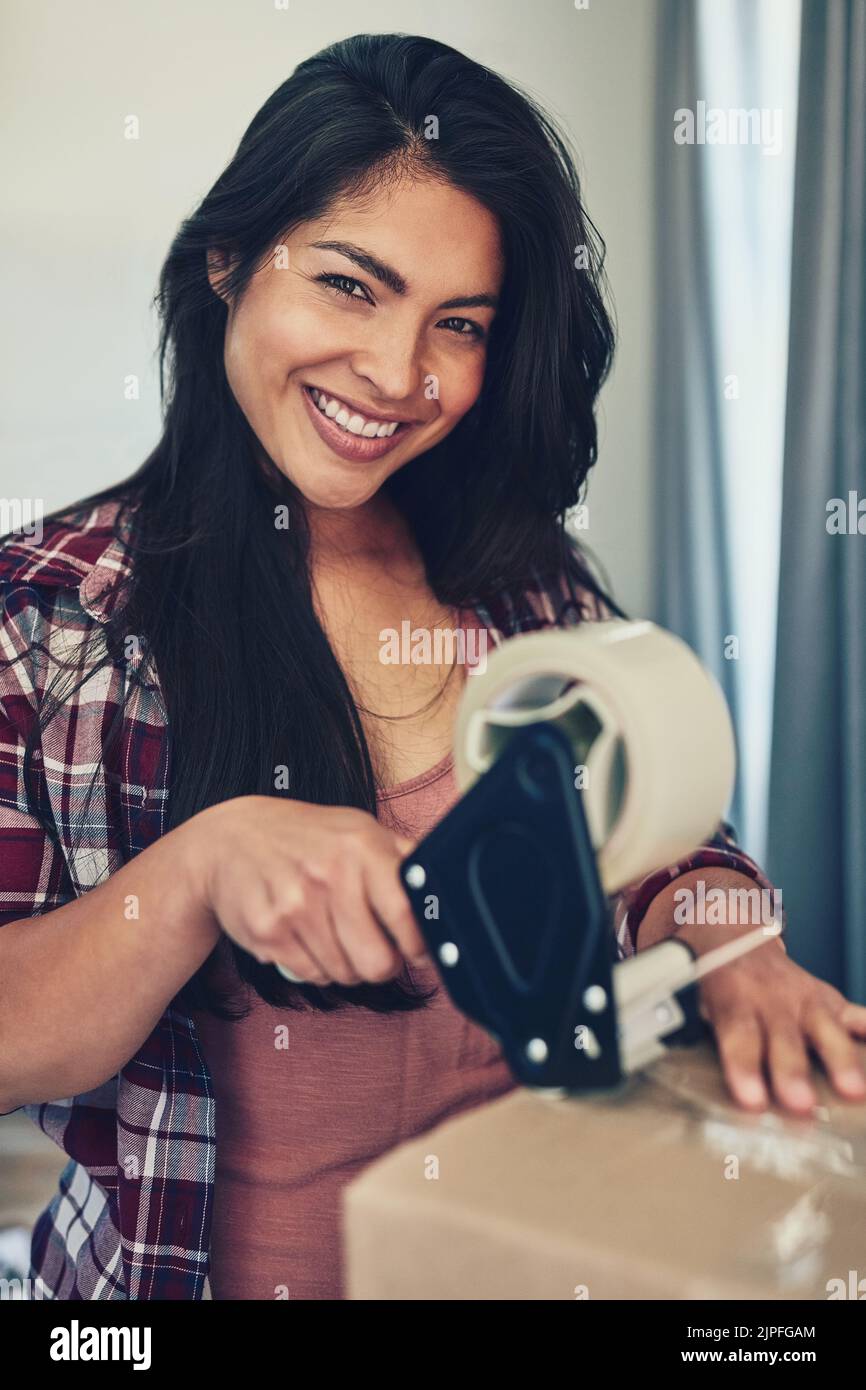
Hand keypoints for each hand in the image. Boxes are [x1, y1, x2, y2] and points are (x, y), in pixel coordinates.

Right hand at [189, 796, 424, 985]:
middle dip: (383, 964)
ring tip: (334, 934)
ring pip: (345, 975)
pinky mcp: (268, 931)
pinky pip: (311, 975)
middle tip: (375, 949)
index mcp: (361, 846)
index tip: (419, 951)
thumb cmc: (306, 837)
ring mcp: (295, 905)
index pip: (406, 913)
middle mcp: (329, 875)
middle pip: (378, 962)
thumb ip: (403, 857)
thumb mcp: (358, 828)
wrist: (229, 840)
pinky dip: (315, 965)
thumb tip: (444, 892)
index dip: (419, 944)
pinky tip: (307, 936)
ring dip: (346, 965)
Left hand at [675, 918, 865, 1112]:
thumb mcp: (693, 1000)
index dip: (743, 1067)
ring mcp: (803, 997)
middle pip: (783, 1038)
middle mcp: (771, 998)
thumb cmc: (713, 981)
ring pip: (824, 1027)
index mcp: (733, 999)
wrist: (730, 935)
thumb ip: (691, 1031)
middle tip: (800, 1104)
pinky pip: (855, 1014)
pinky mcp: (827, 999)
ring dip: (840, 1059)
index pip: (737, 1036)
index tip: (752, 1099)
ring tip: (853, 1089)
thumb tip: (674, 1064)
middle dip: (792, 1071)